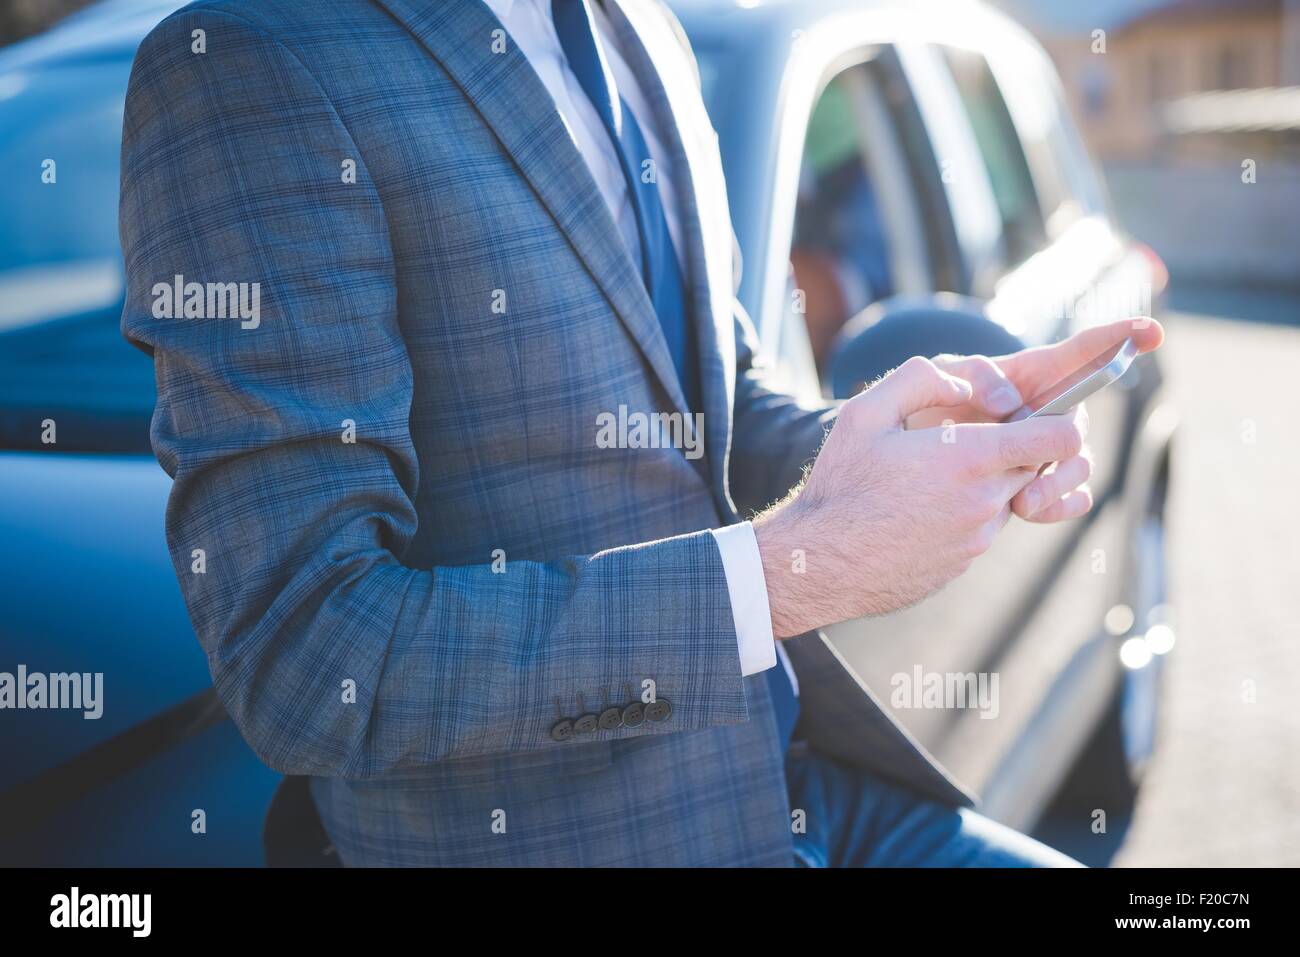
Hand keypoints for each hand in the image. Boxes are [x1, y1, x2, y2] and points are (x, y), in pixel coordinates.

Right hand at [753, 356, 1085, 637]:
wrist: (820, 562)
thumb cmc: (841, 485)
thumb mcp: (865, 413)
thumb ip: (921, 379)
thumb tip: (964, 384)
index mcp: (969, 458)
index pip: (1061, 438)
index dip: (1061, 421)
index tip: (1032, 415)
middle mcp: (984, 501)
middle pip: (1035, 466)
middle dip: (1014, 448)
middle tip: (962, 440)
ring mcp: (977, 538)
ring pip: (1007, 497)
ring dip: (983, 481)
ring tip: (927, 478)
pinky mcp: (963, 563)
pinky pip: (981, 529)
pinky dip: (963, 513)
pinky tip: (917, 509)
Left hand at [905, 317, 1163, 522]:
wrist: (906, 457)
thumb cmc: (925, 403)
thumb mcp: (942, 374)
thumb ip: (974, 373)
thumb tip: (1010, 402)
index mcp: (1033, 375)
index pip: (1083, 352)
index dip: (1119, 338)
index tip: (1154, 332)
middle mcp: (1049, 410)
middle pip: (1080, 423)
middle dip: (1063, 444)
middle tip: (1027, 469)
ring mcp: (1047, 449)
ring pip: (1079, 464)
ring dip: (1058, 483)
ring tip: (1021, 501)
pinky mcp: (1039, 484)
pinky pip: (1071, 497)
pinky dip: (1058, 506)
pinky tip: (1029, 509)